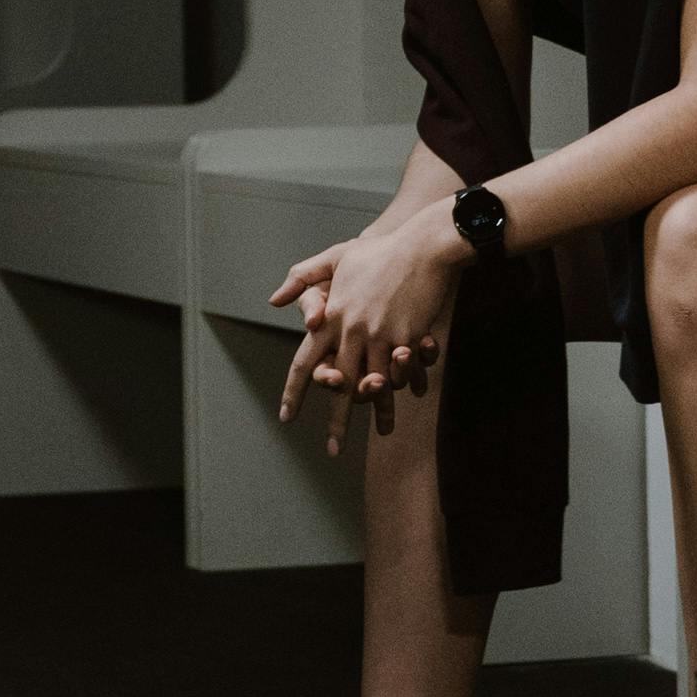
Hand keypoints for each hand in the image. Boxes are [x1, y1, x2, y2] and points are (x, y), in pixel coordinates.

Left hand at [272, 217, 456, 455]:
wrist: (422, 247)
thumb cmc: (379, 251)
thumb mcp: (336, 257)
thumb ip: (303, 278)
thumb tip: (274, 301)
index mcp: (331, 316)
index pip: (306, 360)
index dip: (295, 391)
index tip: (287, 417)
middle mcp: (351, 331)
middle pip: (340, 383)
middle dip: (337, 419)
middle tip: (334, 450)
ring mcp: (380, 336)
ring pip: (375, 383)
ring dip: (378, 410)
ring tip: (382, 432)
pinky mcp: (407, 337)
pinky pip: (402, 371)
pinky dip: (404, 386)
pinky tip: (409, 399)